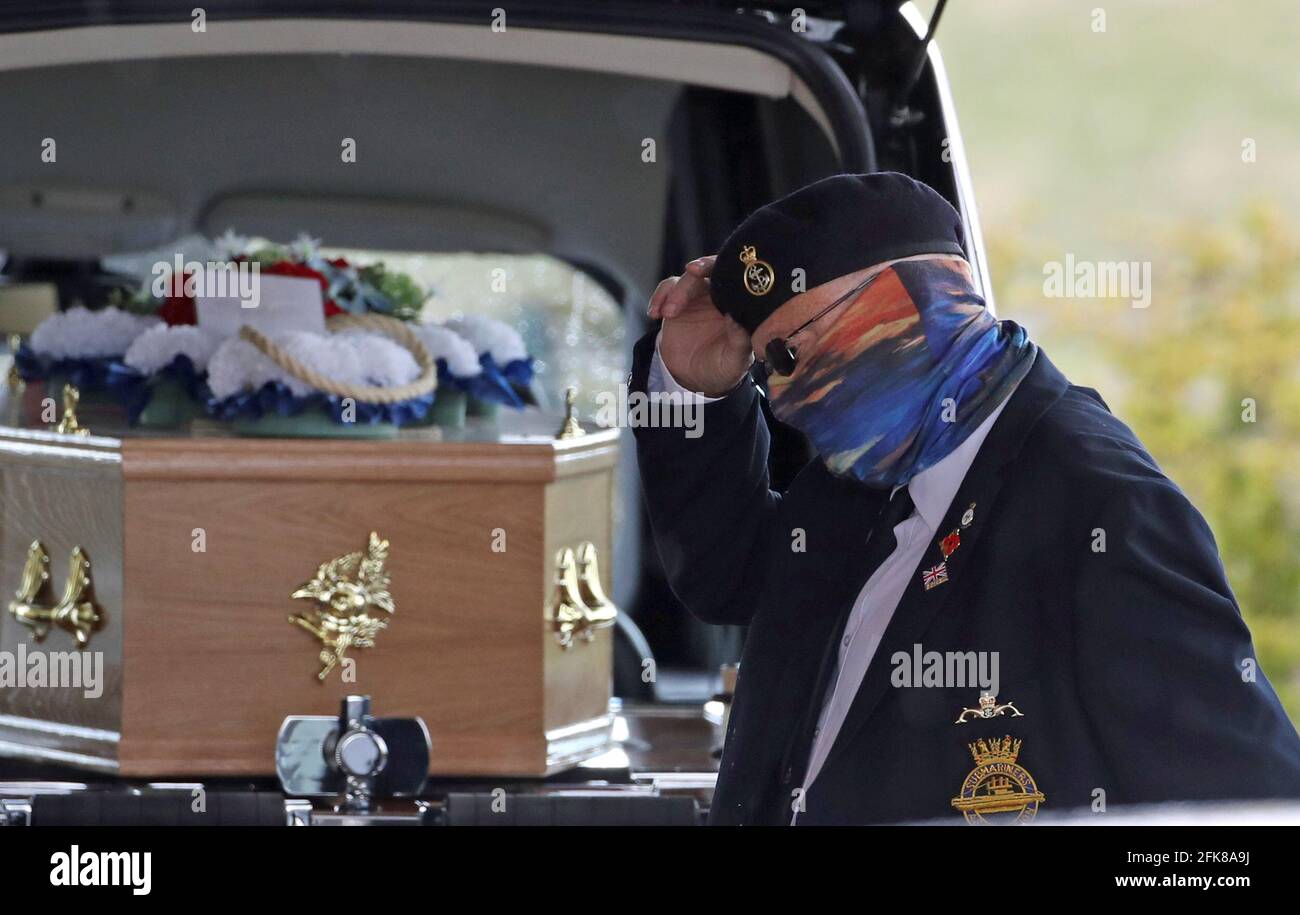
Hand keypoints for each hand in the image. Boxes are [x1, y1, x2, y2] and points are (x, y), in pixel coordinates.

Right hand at [647, 256, 753, 396]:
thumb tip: (737, 317)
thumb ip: (739, 340)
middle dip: (698, 271)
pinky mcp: (677, 303)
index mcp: (737, 306)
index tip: (715, 273)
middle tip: (691, 272)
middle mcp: (719, 298)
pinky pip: (667, 290)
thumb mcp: (734, 361)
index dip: (726, 268)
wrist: (695, 380)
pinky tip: (655, 313)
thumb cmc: (722, 369)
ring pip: (686, 280)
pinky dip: (659, 297)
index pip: (735, 278)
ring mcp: (697, 298)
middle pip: (709, 273)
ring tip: (668, 314)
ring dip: (675, 291)